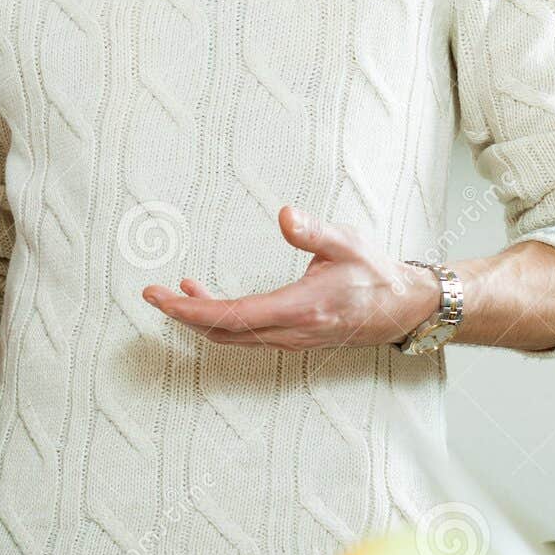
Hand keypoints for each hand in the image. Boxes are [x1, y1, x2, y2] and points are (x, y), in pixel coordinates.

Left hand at [141, 205, 440, 349]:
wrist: (402, 308)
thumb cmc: (374, 273)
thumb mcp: (347, 243)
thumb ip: (314, 231)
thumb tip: (285, 215)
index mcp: (299, 309)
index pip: (231, 317)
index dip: (190, 310)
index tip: (160, 298)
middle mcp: (290, 332)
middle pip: (222, 333)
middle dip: (183, 315)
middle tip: (152, 295)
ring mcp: (291, 339)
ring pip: (232, 337)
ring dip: (201, 317)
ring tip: (177, 292)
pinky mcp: (292, 337)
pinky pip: (246, 335)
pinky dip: (221, 320)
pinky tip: (211, 300)